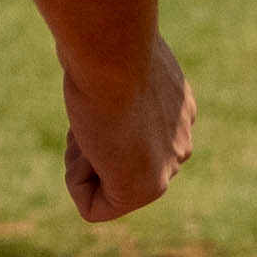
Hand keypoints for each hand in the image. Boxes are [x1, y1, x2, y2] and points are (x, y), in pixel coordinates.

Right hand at [59, 42, 195, 224]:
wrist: (113, 52)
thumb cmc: (105, 47)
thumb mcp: (111, 62)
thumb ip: (113, 84)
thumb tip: (88, 73)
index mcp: (179, 112)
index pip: (127, 136)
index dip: (96, 118)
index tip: (101, 90)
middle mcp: (180, 143)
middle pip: (114, 162)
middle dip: (90, 142)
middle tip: (96, 108)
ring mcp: (167, 167)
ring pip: (105, 184)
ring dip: (82, 158)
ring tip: (93, 122)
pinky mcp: (145, 189)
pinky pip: (95, 209)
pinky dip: (76, 182)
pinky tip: (87, 148)